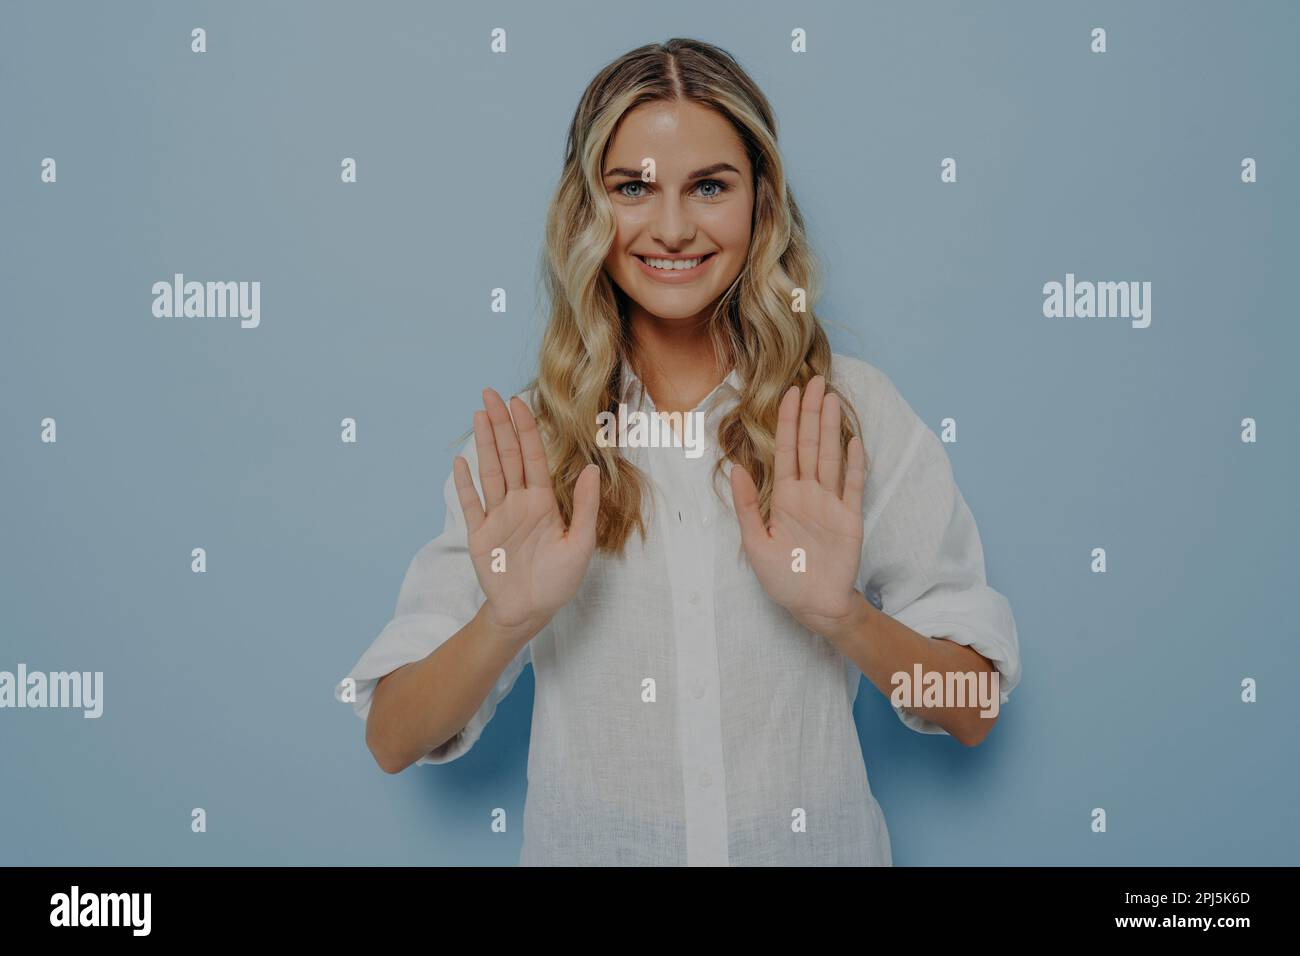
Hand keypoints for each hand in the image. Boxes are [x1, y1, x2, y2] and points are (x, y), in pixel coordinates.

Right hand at [453, 388, 600, 638]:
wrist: (529, 611)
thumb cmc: (558, 581)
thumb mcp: (581, 544)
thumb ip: (585, 506)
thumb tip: (591, 468)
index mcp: (543, 502)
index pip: (533, 457)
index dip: (527, 429)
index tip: (519, 402)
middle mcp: (518, 503)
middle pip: (508, 455)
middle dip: (500, 424)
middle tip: (490, 394)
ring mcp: (497, 516)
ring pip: (489, 471)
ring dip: (483, 443)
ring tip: (478, 415)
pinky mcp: (479, 535)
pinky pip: (471, 504)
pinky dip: (464, 483)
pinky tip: (460, 461)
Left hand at [730, 375, 866, 639]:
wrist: (814, 605)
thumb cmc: (782, 578)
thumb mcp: (755, 544)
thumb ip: (747, 506)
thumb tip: (737, 468)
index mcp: (784, 497)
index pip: (785, 450)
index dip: (787, 421)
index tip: (790, 393)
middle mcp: (808, 494)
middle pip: (809, 445)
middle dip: (811, 413)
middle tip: (815, 380)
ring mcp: (830, 503)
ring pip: (830, 457)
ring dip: (831, 428)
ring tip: (832, 399)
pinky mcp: (850, 518)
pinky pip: (852, 485)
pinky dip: (853, 463)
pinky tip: (854, 440)